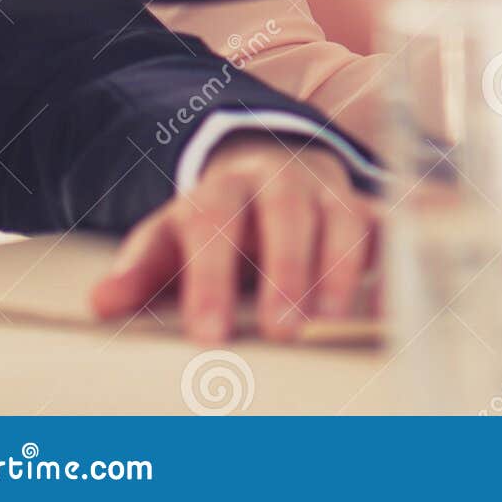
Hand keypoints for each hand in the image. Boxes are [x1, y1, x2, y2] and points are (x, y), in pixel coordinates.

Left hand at [90, 134, 379, 342]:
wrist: (272, 167)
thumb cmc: (219, 221)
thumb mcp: (173, 236)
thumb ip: (143, 269)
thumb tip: (102, 303)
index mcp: (223, 186)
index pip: (213, 223)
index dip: (210, 278)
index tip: (207, 334)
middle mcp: (282, 180)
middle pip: (287, 214)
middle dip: (287, 270)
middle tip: (281, 329)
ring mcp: (331, 191)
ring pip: (345, 217)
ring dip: (342, 268)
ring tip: (333, 319)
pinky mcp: (370, 208)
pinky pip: (391, 225)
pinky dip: (398, 257)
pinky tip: (392, 302)